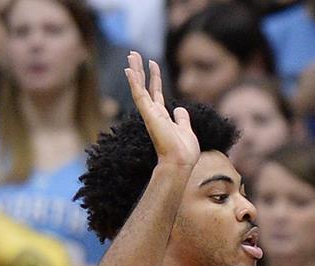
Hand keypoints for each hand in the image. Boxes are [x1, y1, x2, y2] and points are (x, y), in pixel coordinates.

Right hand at [124, 52, 197, 168]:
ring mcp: (150, 114)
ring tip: (131, 55)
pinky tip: (129, 69)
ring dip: (135, 71)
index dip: (154, 78)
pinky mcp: (148, 115)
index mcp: (162, 116)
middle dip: (140, 70)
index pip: (156, 93)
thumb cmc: (184, 152)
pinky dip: (134, 82)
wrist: (180, 163)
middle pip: (144, 87)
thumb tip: (180, 108)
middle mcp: (153, 113)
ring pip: (139, 88)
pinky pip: (139, 95)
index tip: (152, 63)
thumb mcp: (186, 130)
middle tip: (133, 54)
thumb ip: (182, 118)